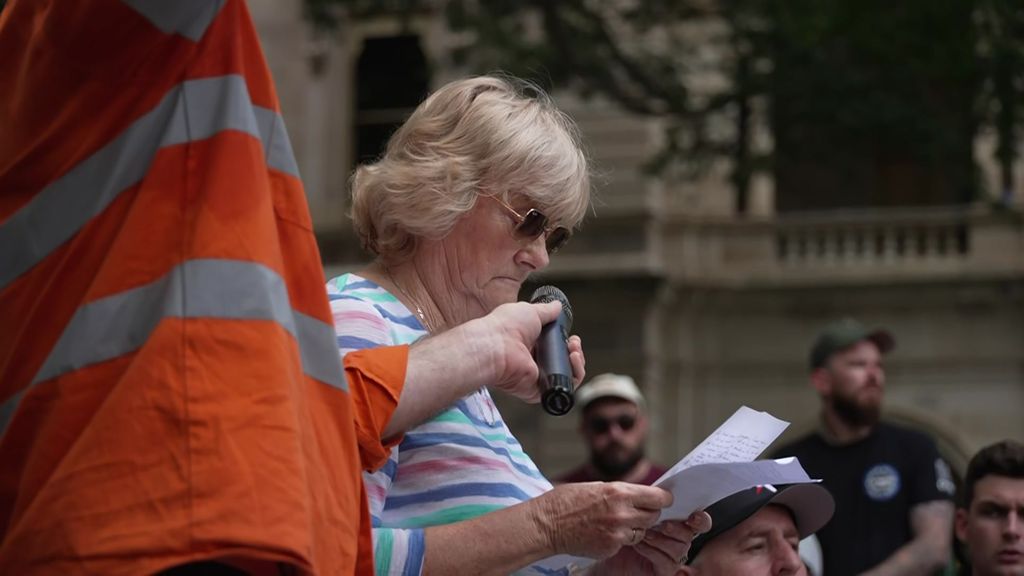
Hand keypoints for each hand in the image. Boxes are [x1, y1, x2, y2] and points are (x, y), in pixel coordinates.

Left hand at [457, 300, 584, 402]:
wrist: (495, 345)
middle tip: (574, 343)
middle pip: (562, 362)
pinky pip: (563, 387)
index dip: (566, 342)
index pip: (554, 349)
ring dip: (577, 363)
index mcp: (528, 345)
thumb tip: (557, 306)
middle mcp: (532, 363)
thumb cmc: (505, 327)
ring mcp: (536, 378)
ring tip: (574, 351)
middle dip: (574, 352)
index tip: (571, 336)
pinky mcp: (538, 391)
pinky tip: (573, 359)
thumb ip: (546, 311)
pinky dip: (574, 375)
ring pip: (567, 376)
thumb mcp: (531, 311)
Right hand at [531, 482, 672, 559]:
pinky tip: (603, 532)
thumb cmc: (566, 501)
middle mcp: (623, 513)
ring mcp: (618, 533)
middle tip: (637, 510)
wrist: (546, 524)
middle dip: (648, 513)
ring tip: (615, 522)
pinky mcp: (611, 548)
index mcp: (619, 492)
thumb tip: (638, 495)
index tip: (663, 499)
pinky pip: (625, 543)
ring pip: (642, 532)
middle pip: (654, 516)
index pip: (658, 497)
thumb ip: (620, 492)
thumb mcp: (596, 486)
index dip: (663, 498)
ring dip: (635, 527)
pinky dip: (619, 539)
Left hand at [589, 511, 711, 575]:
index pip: (697, 519)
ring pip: (681, 548)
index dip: (700, 518)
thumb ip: (651, 500)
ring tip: (644, 533)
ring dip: (662, 539)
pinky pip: (667, 562)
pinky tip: (639, 544)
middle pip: (691, 534)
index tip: (693, 514)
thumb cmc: (618, 525)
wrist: (603, 547)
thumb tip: (666, 490)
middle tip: (663, 524)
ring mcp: (672, 556)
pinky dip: (653, 551)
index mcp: (675, 521)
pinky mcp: (664, 571)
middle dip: (679, 528)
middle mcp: (677, 539)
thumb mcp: (634, 507)